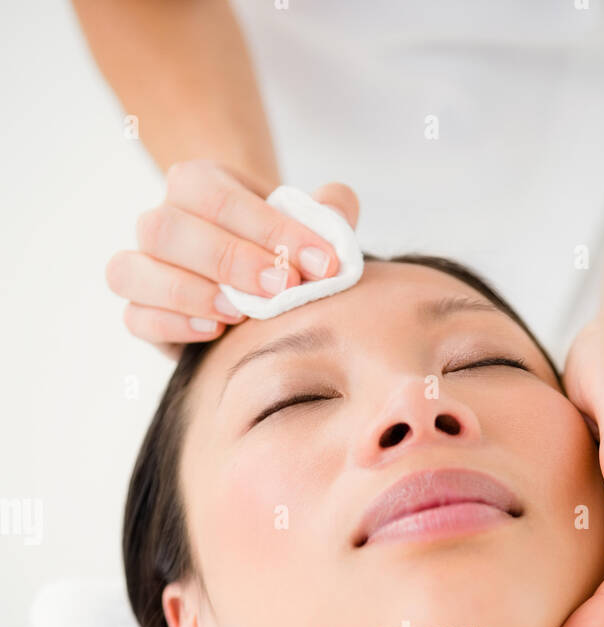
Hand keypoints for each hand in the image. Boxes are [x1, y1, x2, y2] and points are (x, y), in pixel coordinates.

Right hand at [106, 160, 359, 357]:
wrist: (255, 285)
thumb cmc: (282, 250)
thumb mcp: (309, 226)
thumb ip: (329, 211)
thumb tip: (338, 205)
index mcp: (196, 184)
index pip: (216, 195)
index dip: (269, 229)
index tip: (320, 262)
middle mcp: (160, 221)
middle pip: (165, 228)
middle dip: (229, 259)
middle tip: (283, 286)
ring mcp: (142, 268)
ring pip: (132, 270)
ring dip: (188, 293)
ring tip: (241, 313)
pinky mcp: (140, 314)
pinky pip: (135, 317)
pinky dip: (171, 325)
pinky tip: (214, 331)